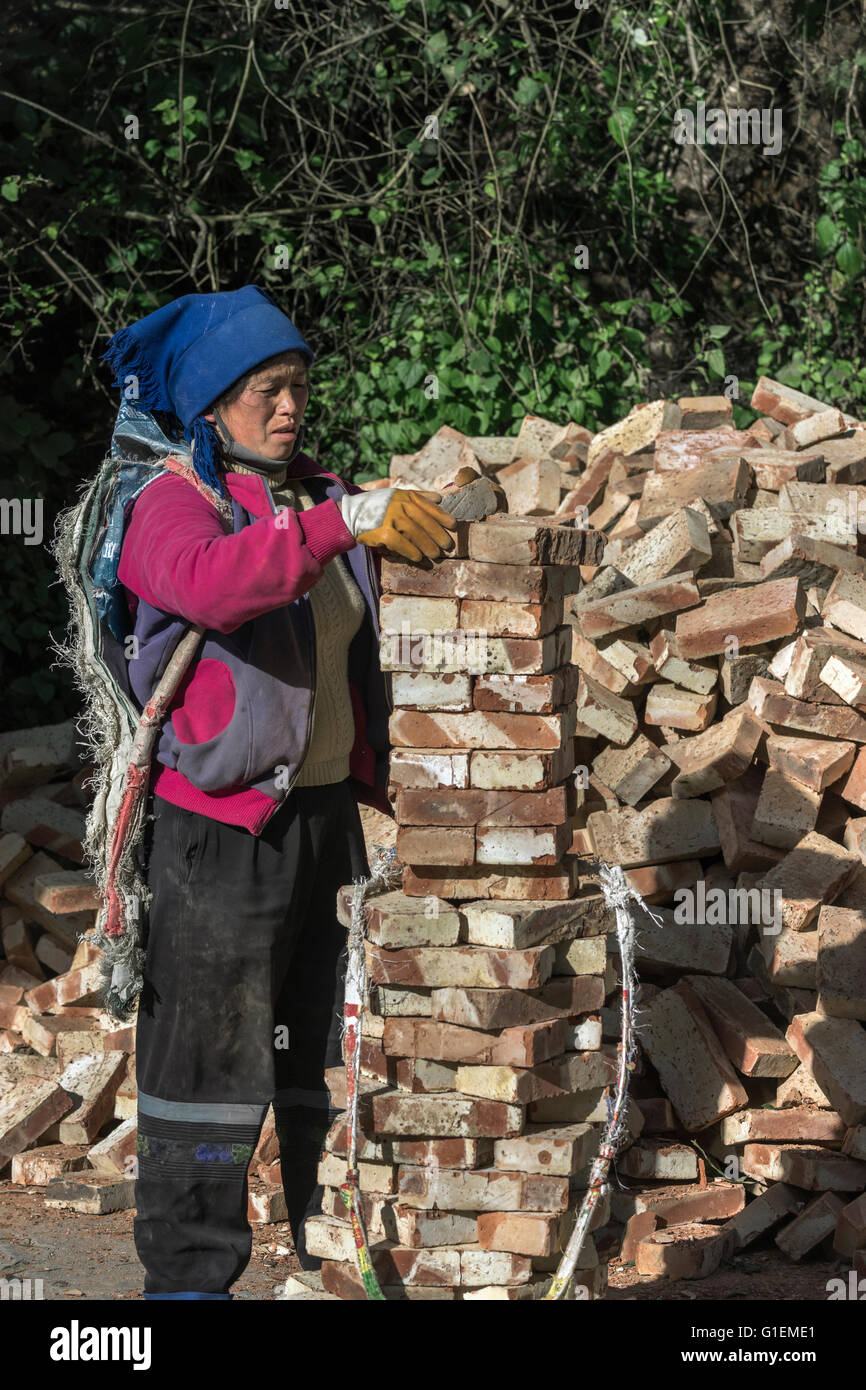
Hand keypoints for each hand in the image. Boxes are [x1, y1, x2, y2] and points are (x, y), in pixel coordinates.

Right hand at [340, 487, 457, 562]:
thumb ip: (418, 496)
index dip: (443, 517)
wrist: (351, 514)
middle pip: (425, 522)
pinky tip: (419, 558)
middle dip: (439, 535)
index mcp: (405, 496)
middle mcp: (400, 505)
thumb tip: (439, 499)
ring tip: (437, 555)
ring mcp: (391, 518)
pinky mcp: (383, 532)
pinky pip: (403, 544)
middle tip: (448, 546)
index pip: (429, 506)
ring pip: (416, 534)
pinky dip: (412, 552)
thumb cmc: (377, 506)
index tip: (454, 526)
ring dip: (429, 546)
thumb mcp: (396, 495)